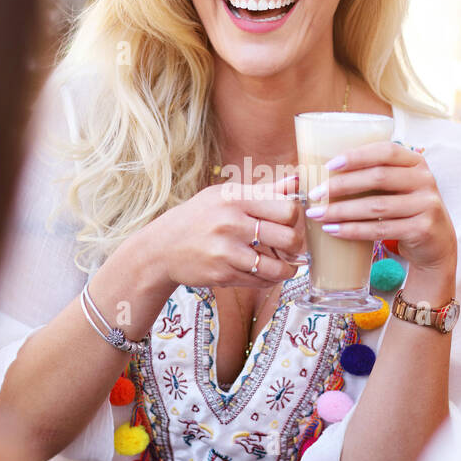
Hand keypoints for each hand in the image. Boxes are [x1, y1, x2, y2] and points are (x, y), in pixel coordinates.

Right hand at [149, 171, 304, 288]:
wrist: (162, 247)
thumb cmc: (200, 217)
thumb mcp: (226, 195)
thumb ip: (264, 191)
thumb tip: (297, 180)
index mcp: (235, 198)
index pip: (287, 208)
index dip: (295, 218)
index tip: (290, 223)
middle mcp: (231, 223)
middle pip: (288, 238)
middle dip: (296, 246)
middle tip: (291, 247)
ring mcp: (226, 251)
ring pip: (277, 267)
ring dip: (287, 269)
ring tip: (286, 266)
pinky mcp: (222, 274)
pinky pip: (259, 281)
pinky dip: (268, 279)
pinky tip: (265, 273)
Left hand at [304, 141, 455, 272]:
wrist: (436, 244)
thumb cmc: (406, 209)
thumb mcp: (399, 186)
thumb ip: (375, 175)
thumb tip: (325, 171)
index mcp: (416, 162)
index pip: (386, 151)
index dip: (357, 155)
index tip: (329, 165)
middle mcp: (425, 180)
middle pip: (378, 177)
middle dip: (342, 185)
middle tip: (314, 193)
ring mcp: (426, 205)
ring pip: (376, 206)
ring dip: (342, 210)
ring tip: (317, 214)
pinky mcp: (422, 229)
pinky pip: (380, 230)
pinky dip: (353, 230)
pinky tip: (333, 230)